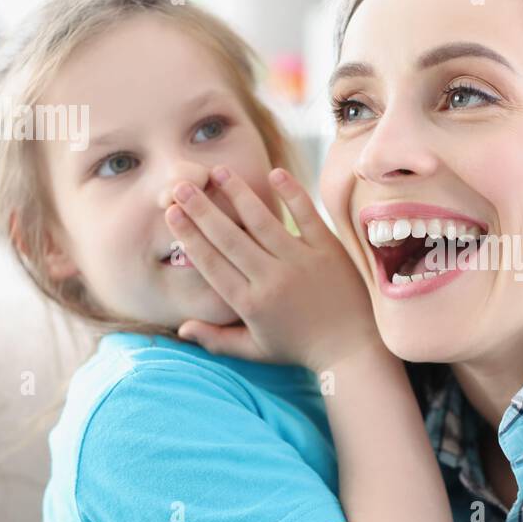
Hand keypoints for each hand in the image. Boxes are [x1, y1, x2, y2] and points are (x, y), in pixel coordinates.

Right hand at [165, 166, 377, 373]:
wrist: (351, 349)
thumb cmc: (301, 349)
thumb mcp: (255, 350)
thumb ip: (217, 340)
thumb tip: (181, 328)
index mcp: (250, 303)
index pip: (211, 263)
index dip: (188, 237)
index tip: (171, 214)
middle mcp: (272, 279)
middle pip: (229, 238)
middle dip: (201, 209)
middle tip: (181, 185)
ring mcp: (301, 263)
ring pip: (262, 221)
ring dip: (238, 194)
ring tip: (218, 171)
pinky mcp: (329, 251)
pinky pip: (307, 216)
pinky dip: (292, 194)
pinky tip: (275, 173)